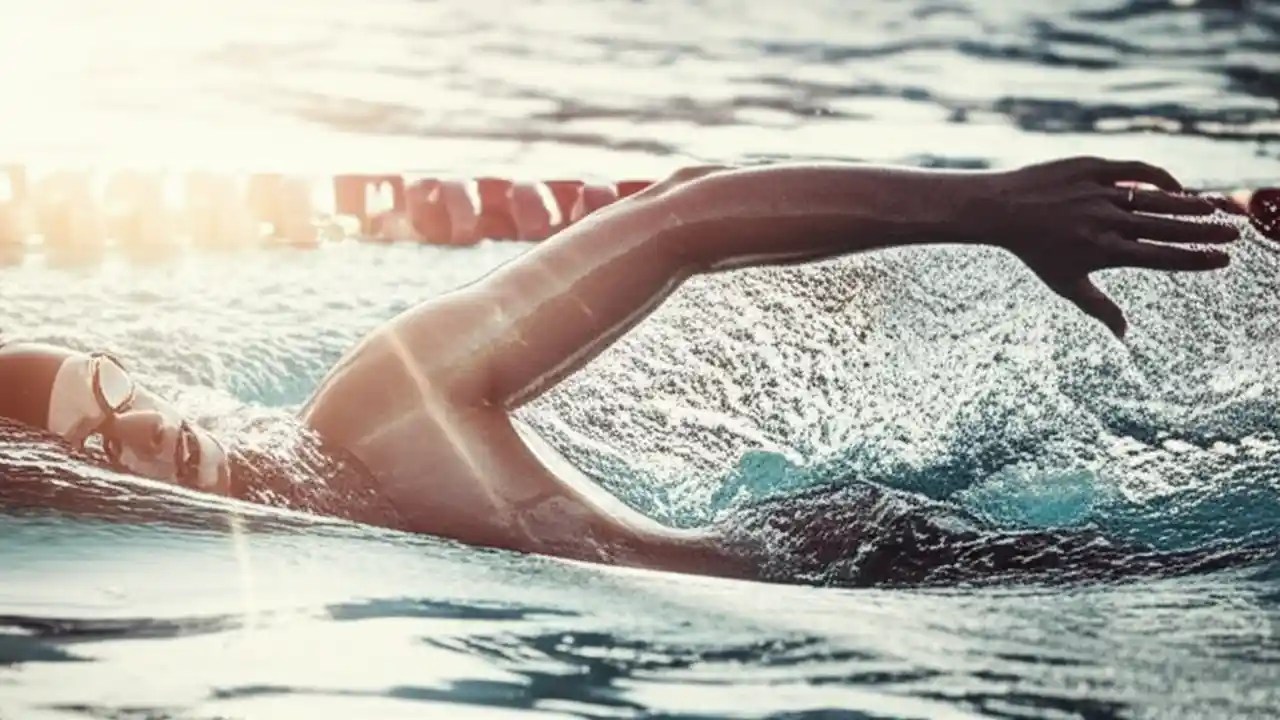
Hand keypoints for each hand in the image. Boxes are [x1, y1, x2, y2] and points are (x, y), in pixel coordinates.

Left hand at [975, 157, 1237, 337]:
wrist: (1002, 209)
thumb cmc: (1035, 251)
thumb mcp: (1066, 284)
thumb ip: (1100, 308)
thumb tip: (1125, 335)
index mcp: (1105, 252)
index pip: (1161, 257)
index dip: (1195, 259)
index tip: (1223, 260)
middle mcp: (1107, 222)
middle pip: (1167, 227)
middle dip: (1205, 232)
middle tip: (1234, 234)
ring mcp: (1101, 193)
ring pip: (1157, 199)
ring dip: (1190, 205)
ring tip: (1216, 210)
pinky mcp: (1093, 168)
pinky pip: (1136, 170)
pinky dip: (1160, 177)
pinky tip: (1178, 187)